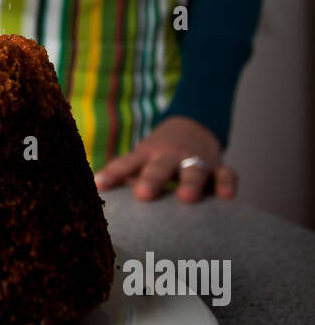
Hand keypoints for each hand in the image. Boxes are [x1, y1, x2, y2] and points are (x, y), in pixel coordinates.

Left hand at [93, 116, 236, 202]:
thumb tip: (97, 197)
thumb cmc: (158, 156)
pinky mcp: (219, 167)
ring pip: (194, 169)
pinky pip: (226, 174)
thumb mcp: (140, 160)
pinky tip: (227, 198)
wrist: (193, 126)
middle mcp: (170, 156)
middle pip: (160, 167)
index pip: (126, 164)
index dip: (113, 174)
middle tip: (142, 194)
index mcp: (146, 155)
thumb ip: (124, 177)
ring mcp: (195, 160)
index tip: (98, 186)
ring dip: (190, 183)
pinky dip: (227, 184)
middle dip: (152, 180)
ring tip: (186, 198)